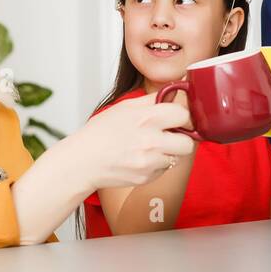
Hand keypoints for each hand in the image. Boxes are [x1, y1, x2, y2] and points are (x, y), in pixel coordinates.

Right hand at [72, 92, 196, 188]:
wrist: (83, 161)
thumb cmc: (99, 134)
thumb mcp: (124, 108)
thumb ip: (151, 100)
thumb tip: (171, 94)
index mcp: (146, 118)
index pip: (183, 114)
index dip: (181, 116)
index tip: (177, 118)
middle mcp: (151, 141)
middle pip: (188, 142)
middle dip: (181, 138)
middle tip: (170, 136)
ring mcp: (149, 162)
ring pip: (177, 158)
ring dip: (169, 152)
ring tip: (151, 147)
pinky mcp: (147, 177)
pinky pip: (164, 170)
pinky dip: (158, 165)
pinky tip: (141, 158)